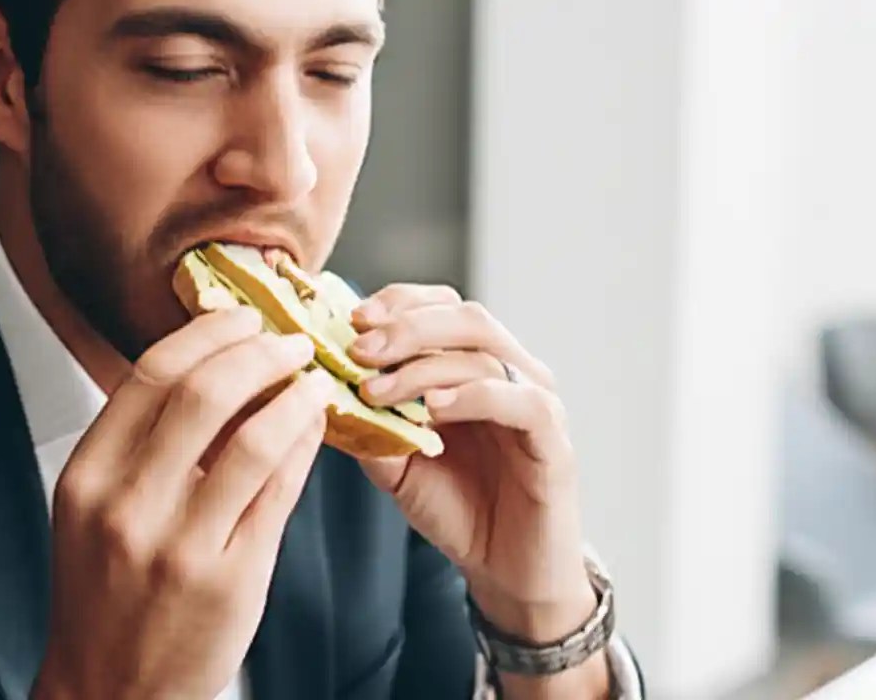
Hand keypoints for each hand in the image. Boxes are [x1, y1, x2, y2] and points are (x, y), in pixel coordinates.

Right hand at [32, 308, 332, 699]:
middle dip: (258, 350)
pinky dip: (302, 447)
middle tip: (287, 339)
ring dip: (294, 394)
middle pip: (203, 391)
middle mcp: (127, 506)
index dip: (206, 334)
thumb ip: (142, 444)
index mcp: (88, 476)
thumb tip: (214, 367)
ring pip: (254, 438)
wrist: (111, 688)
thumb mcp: (98, 510)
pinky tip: (313, 428)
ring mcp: (180, 546)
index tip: (239, 317)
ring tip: (312, 378)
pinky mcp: (231, 579)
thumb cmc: (107, 595)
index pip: (151, 374)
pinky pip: (280, 491)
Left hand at [346, 285, 594, 642]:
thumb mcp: (398, 464)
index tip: (351, 318)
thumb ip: (369, 426)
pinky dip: (475, 396)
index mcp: (474, 366)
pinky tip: (434, 409)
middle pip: (464, 316)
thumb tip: (321, 395)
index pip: (441, 306)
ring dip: (424, 364)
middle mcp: (510, 372)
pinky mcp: (555, 440)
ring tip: (378, 388)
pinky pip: (522, 401)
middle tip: (358, 349)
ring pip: (486, 353)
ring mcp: (536, 402)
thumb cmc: (458, 509)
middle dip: (405, 326)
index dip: (398, 302)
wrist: (506, 572)